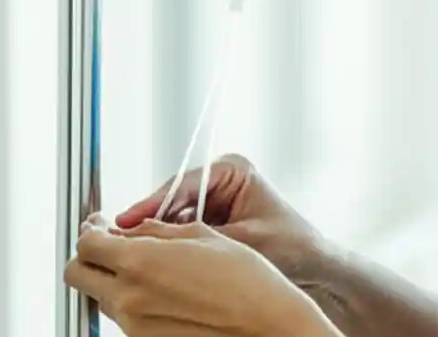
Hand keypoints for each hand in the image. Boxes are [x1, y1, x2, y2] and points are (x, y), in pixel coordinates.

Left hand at [64, 214, 339, 336]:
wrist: (267, 325)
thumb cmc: (246, 283)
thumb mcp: (203, 237)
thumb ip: (158, 231)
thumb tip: (134, 229)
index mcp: (141, 262)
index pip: (87, 242)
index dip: (91, 229)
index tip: (100, 225)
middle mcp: (129, 296)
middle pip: (77, 273)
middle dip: (88, 255)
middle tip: (108, 244)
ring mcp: (135, 325)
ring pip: (100, 296)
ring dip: (111, 279)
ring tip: (145, 269)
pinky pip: (124, 318)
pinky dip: (132, 300)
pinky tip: (162, 291)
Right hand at [118, 155, 331, 297]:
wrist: (313, 267)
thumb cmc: (293, 247)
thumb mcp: (247, 241)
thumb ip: (205, 239)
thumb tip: (164, 242)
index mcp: (232, 171)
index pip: (182, 184)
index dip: (152, 204)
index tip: (127, 220)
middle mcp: (219, 183)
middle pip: (171, 202)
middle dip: (151, 224)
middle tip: (124, 243)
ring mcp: (213, 204)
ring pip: (172, 221)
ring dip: (159, 239)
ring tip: (139, 256)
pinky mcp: (210, 226)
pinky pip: (181, 235)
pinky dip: (171, 249)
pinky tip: (157, 263)